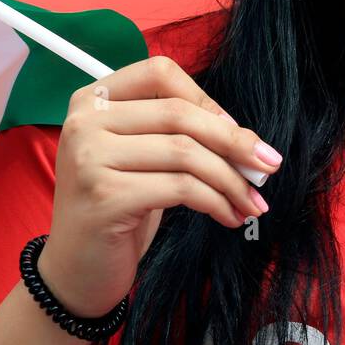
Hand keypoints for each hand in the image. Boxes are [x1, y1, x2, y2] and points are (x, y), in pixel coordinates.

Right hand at [37, 55, 281, 317]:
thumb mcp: (141, 158)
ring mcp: (90, 157)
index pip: (160, 73)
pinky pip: (181, 188)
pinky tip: (229, 217)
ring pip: (185, 152)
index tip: (237, 134)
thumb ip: (177, 133)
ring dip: (231, 179)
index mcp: (93, 99)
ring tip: (251, 203)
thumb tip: (246, 138)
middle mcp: (85, 121)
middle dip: (234, 142)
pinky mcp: (105, 196)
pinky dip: (216, 202)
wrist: (75, 271)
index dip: (206, 100)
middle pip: (179, 114)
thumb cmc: (117, 209)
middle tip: (268, 166)